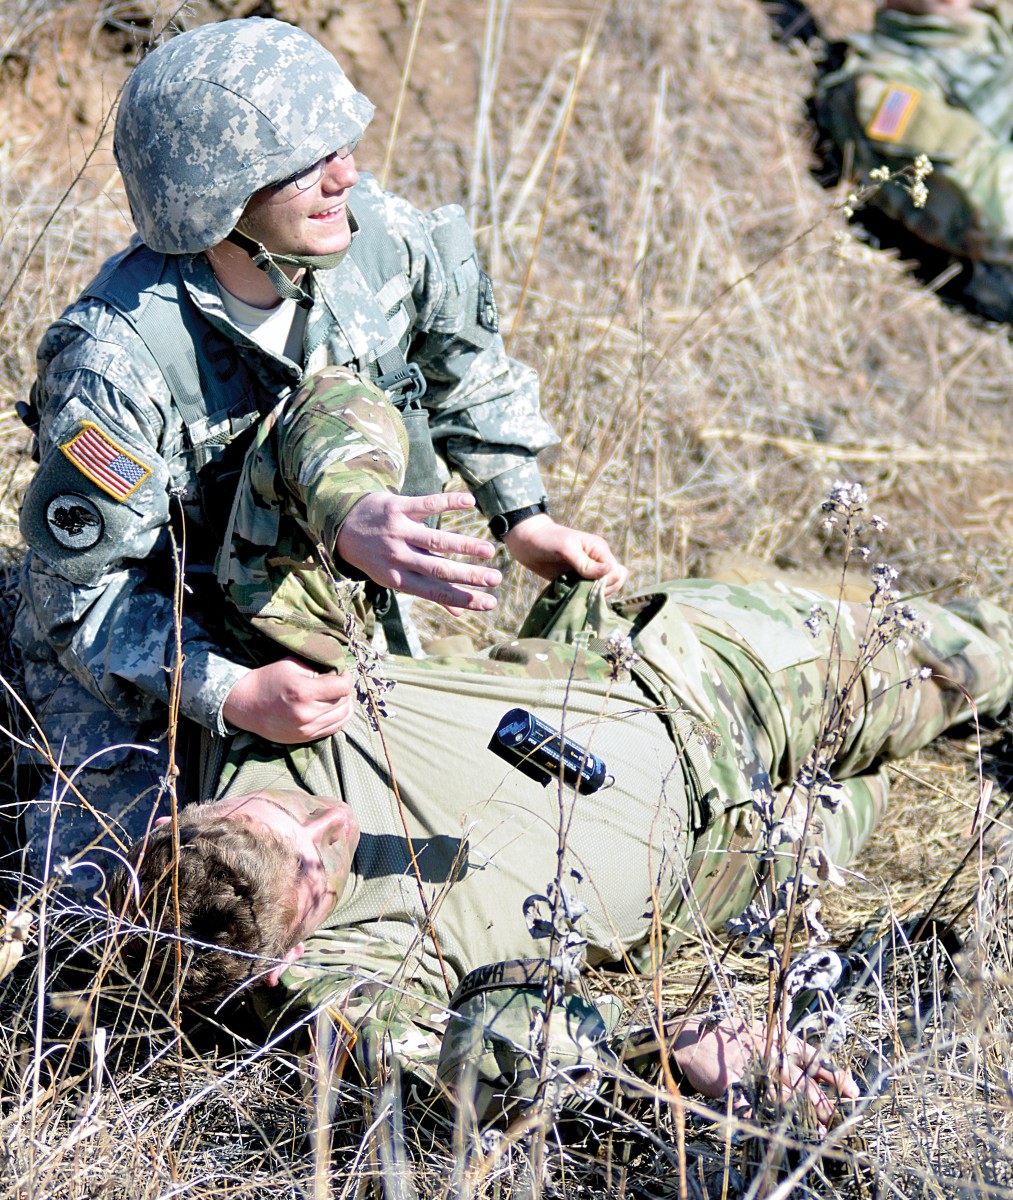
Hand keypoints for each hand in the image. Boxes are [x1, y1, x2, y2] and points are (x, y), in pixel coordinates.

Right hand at [223, 659, 353, 743]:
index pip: (343, 687)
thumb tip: (338, 673)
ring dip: (344, 704)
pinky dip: (338, 717)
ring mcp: (307, 729)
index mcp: (303, 692)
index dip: (346, 677)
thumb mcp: (292, 664)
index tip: (341, 672)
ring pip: (342, 717)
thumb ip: (318, 668)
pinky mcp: (305, 738)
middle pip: (344, 702)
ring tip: (335, 694)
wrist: (245, 704)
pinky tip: (332, 707)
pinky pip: (334, 729)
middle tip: (336, 681)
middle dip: (344, 690)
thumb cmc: (269, 679)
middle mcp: (307, 714)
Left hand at [336, 491, 500, 612]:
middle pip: (438, 568)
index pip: (436, 592)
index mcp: (398, 579)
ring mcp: (397, 532)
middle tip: (496, 579)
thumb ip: (429, 591)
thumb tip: (460, 614)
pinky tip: (469, 502)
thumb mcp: (395, 576)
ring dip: (464, 545)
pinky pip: (425, 504)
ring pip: (435, 540)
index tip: (491, 602)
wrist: (342, 524)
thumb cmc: (376, 555)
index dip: (464, 598)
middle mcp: (397, 557)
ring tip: (489, 551)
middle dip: (470, 576)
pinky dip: (448, 502)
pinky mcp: (396, 508)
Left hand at [503, 514, 628, 595]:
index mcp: (599, 549)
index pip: (616, 572)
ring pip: (605, 590)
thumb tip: (609, 571)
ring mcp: (589, 572)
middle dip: (602, 590)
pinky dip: (584, 597)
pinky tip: (572, 595)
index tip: (587, 583)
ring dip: (592, 595)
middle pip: (615, 583)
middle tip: (580, 589)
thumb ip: (586, 563)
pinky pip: (590, 593)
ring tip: (575, 591)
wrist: (527, 543)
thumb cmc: (546, 540)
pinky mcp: (579, 581)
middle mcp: (598, 561)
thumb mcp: (566, 549)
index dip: (606, 582)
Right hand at [671, 1017, 858, 1133]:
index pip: (812, 1057)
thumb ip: (782, 1047)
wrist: (689, 1036)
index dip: (834, 1074)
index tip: (853, 1090)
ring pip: (781, 1095)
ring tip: (818, 1135)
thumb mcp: (757, 1031)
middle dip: (821, 1103)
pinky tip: (774, 1134)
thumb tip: (812, 1067)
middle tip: (838, 1120)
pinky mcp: (730, 1081)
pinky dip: (760, 1119)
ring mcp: (749, 1067)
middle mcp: (767, 1052)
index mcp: (776, 1039)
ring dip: (801, 1118)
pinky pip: (749, 1104)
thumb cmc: (727, 1034)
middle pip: (801, 1081)